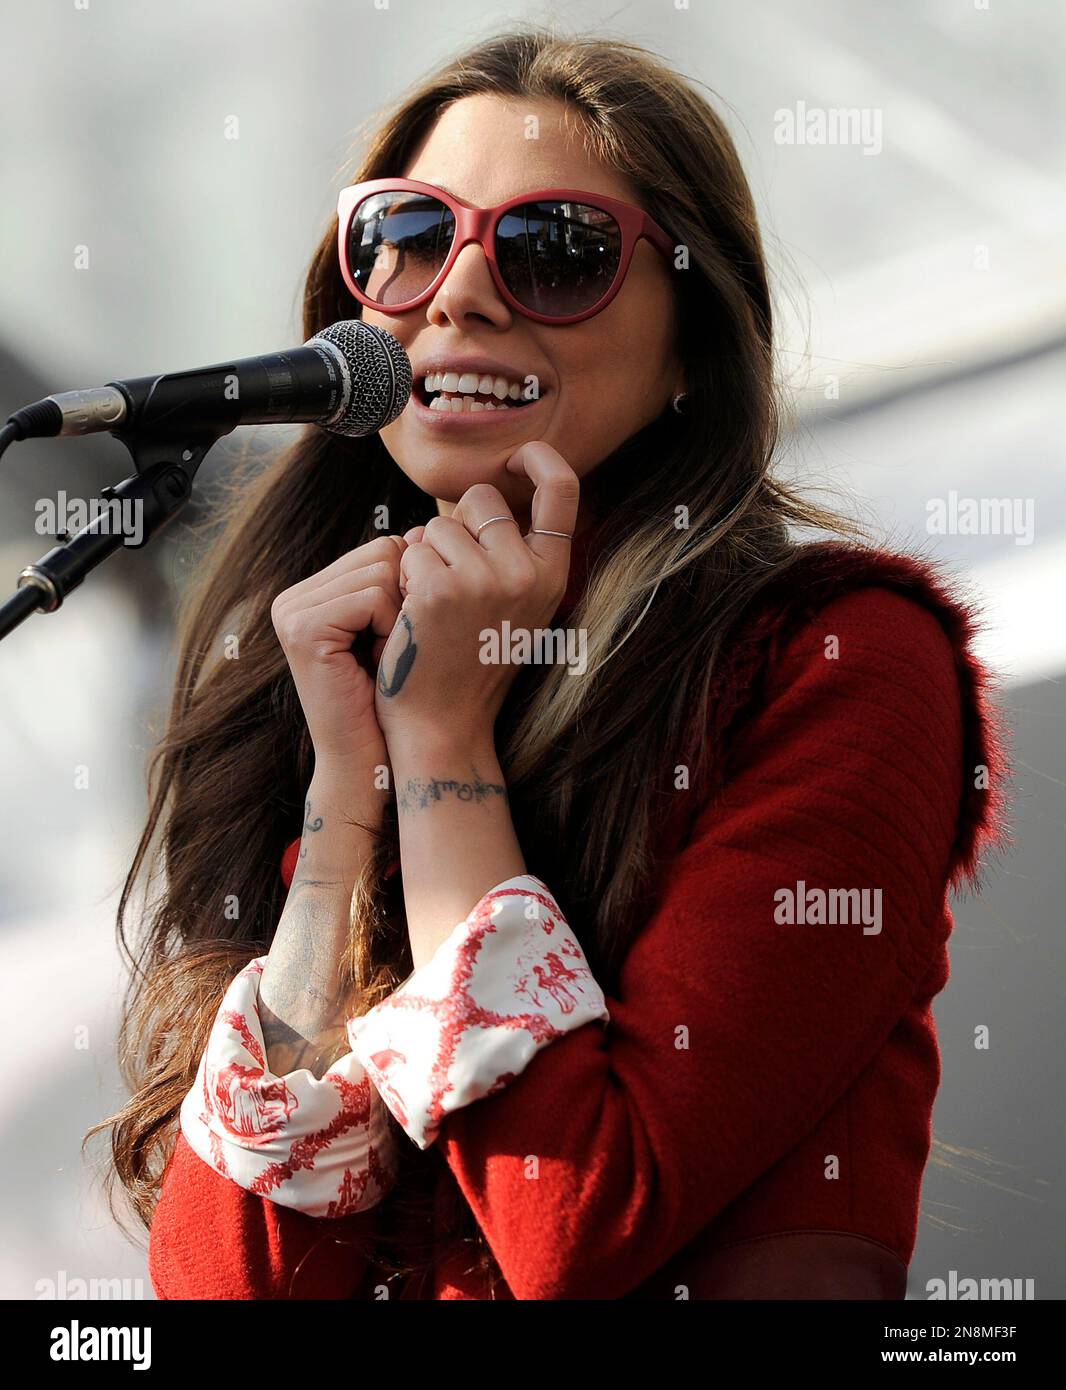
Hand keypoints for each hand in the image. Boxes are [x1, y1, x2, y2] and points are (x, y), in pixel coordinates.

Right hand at [271, 534, 407, 781]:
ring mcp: (291, 610)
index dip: (410, 588)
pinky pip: (373, 596)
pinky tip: (377, 662)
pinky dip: (390, 628)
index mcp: (312, 592)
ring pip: (382, 570)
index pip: (382, 547)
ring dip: (401, 617)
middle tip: (394, 650)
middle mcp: (293, 596)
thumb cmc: (394, 698)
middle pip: (383, 551)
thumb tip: (424, 528)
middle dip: (407, 600)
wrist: (370, 761)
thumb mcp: (397, 627)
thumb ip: (402, 577)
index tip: (402, 636)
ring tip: (385, 658)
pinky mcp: (302, 627)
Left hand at [374, 441, 579, 750]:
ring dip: (427, 553)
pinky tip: (413, 612)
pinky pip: (413, 548)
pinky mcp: (439, 588)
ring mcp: (484, 579)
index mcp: (553, 575)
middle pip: (483, 498)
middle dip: (457, 522)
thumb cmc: (472, 663)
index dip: (537, 457)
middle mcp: (527, 573)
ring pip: (440, 523)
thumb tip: (484, 497)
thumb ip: (515, 555)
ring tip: (432, 603)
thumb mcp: (516, 607)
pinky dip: (405, 574)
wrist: (445, 725)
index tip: (513, 457)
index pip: (563, 486)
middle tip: (451, 574)